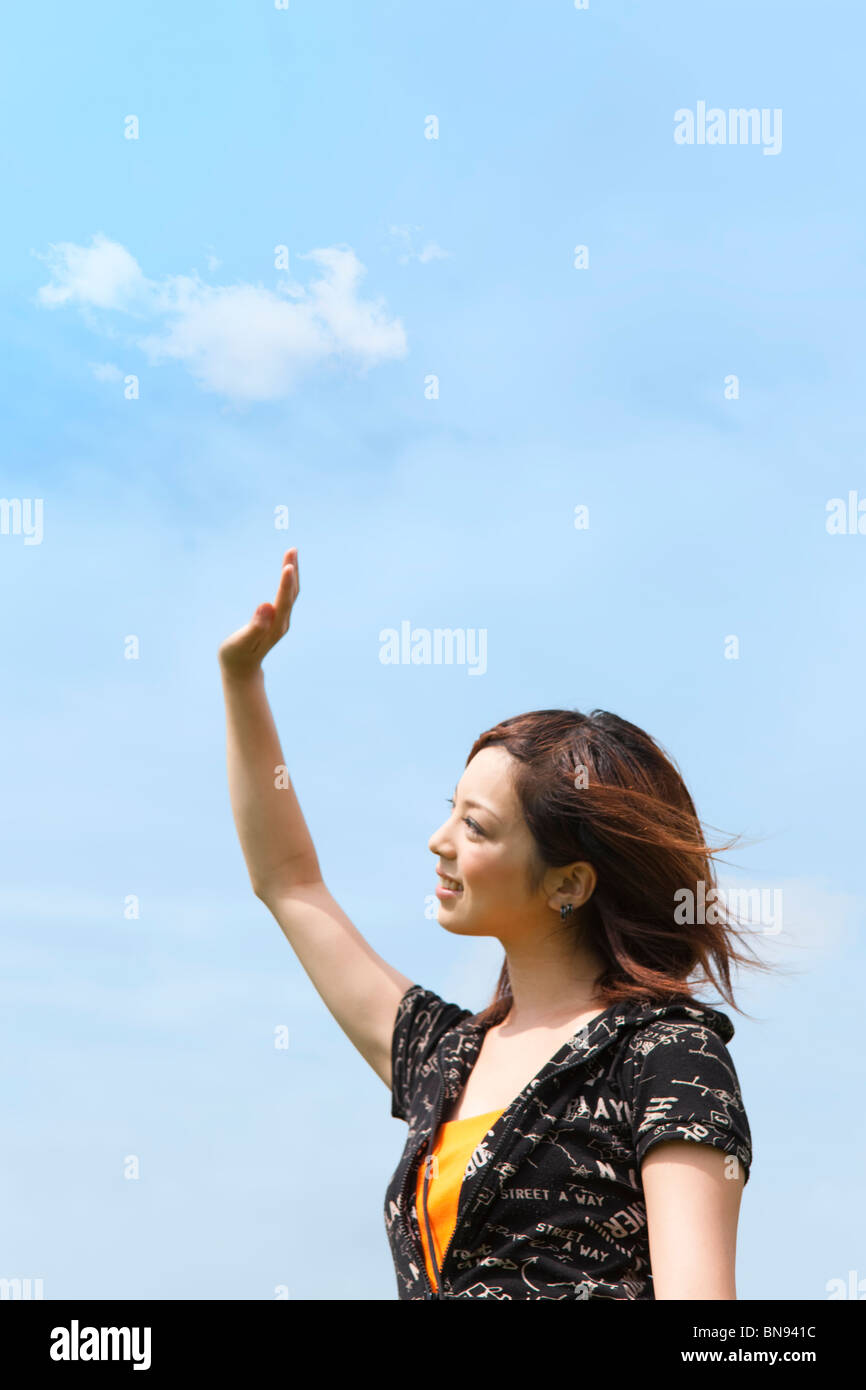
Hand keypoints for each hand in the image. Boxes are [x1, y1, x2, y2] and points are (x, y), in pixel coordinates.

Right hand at [218, 548, 299, 678]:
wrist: (241, 669)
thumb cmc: (236, 655)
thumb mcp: (241, 642)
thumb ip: (255, 627)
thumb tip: (267, 606)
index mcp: (274, 627)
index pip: (284, 602)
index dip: (286, 583)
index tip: (288, 565)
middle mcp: (282, 623)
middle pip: (292, 593)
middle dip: (293, 571)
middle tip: (292, 550)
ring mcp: (282, 621)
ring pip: (292, 593)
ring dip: (293, 573)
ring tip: (291, 553)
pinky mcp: (278, 619)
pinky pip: (287, 595)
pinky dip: (288, 580)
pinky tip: (287, 570)